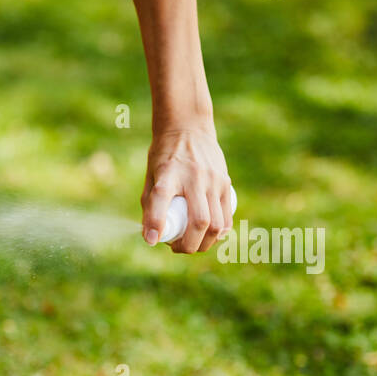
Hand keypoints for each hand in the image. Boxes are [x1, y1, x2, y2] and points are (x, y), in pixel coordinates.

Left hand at [141, 127, 231, 253]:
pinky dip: (219, 233)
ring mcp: (213, 180)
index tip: (152, 241)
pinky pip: (227, 216)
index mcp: (168, 174)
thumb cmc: (164, 155)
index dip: (156, 223)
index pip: (161, 199)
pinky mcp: (225, 182)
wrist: (189, 127)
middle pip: (199, 221)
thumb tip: (151, 237)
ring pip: (217, 223)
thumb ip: (150, 205)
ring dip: (205, 243)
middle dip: (189, 245)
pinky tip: (209, 236)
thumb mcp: (151, 176)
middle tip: (177, 248)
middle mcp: (193, 177)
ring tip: (192, 244)